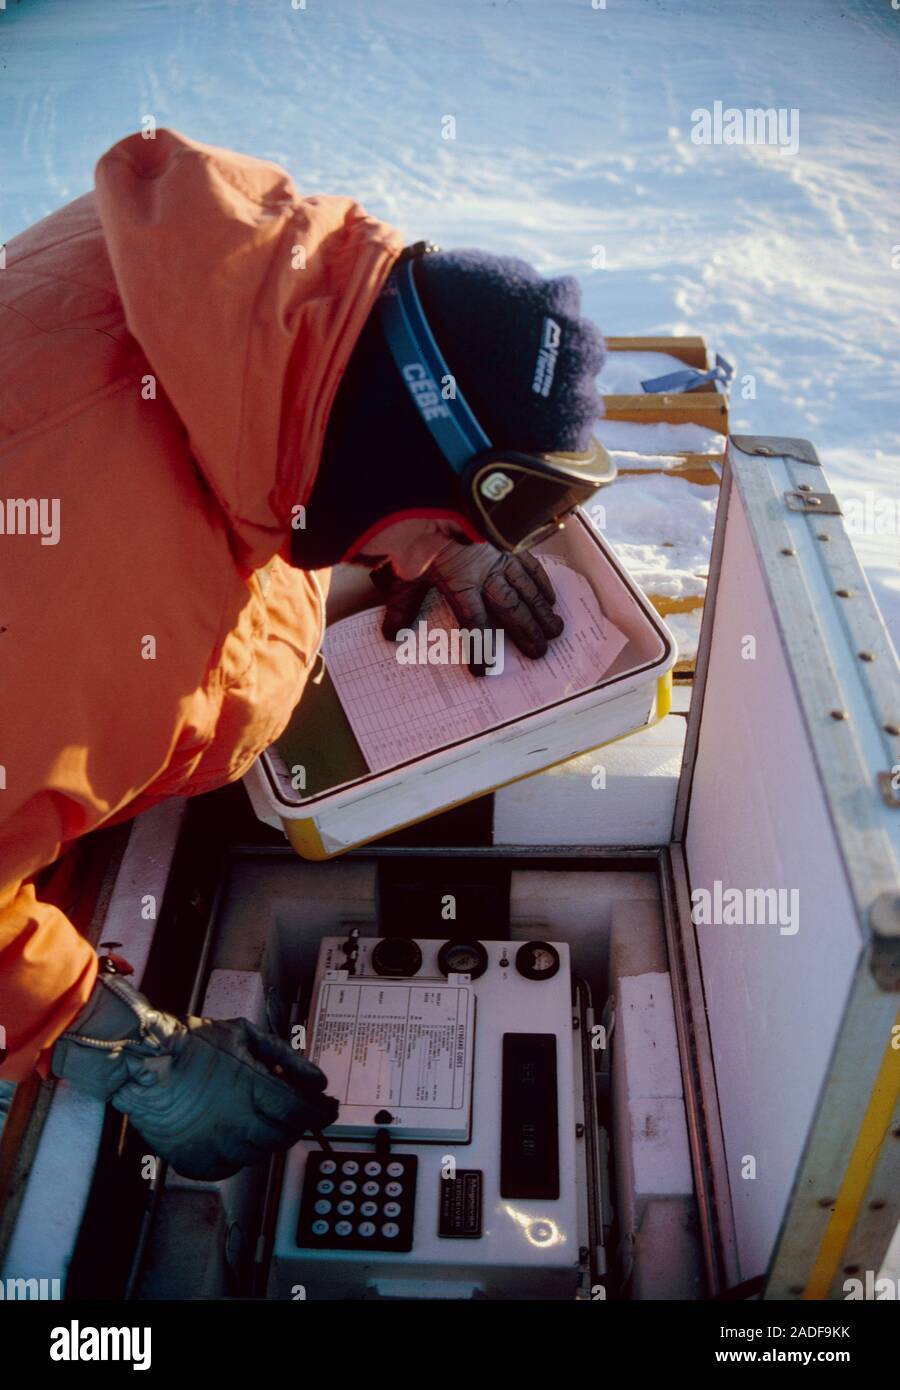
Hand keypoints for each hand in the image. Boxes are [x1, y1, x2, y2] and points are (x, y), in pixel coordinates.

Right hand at [52, 973, 337, 1179]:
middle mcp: (238, 1123)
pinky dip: (237, 1152)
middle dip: (294, 1123)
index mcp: (253, 1089)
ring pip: (260, 1153)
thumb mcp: (246, 1035)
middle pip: (285, 1136)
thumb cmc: (192, 1045)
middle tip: (288, 1109)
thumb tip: (316, 1080)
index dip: (322, 1112)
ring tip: (249, 1114)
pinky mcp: (198, 1163)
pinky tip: (229, 1131)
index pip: (302, 1112)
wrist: (144, 1065)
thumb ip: (286, 1058)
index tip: (328, 1109)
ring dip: (264, 1136)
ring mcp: (217, 1146)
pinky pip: (231, 1167)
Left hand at [372, 540, 563, 673]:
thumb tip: (392, 634)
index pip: (474, 623)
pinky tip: (550, 598)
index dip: (480, 648)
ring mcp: (501, 556)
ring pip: (526, 589)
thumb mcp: (406, 569)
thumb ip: (402, 604)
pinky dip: (541, 582)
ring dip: (541, 612)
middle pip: (510, 609)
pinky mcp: (508, 541)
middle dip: (526, 633)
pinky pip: (530, 564)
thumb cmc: (421, 531)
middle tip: (539, 653)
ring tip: (555, 631)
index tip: (484, 670)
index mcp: (461, 583)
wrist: (437, 494)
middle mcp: (486, 572)